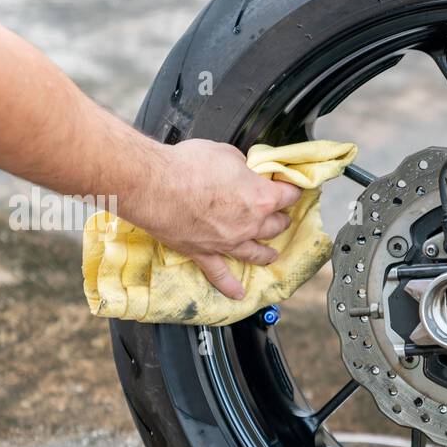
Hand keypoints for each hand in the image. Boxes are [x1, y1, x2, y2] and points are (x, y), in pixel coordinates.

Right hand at [124, 138, 301, 299]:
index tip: (291, 187)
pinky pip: (219, 274)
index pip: (288, 195)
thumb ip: (241, 165)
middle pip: (275, 225)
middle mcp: (249, 225)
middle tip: (282, 216)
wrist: (154, 186)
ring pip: (255, 252)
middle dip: (281, 219)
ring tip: (272, 255)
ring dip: (266, 253)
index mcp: (260, 198)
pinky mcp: (204, 252)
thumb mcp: (226, 153)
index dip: (292, 189)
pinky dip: (229, 286)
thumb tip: (242, 168)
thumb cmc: (188, 167)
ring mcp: (228, 242)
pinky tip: (237, 294)